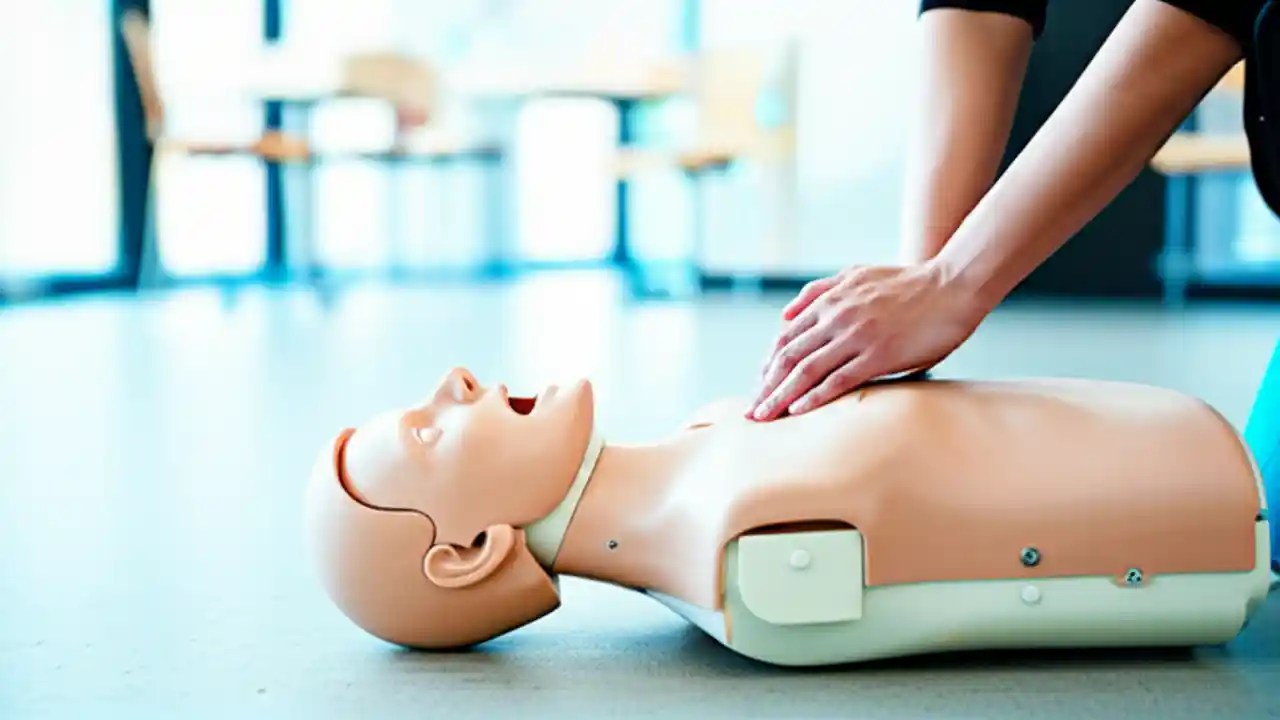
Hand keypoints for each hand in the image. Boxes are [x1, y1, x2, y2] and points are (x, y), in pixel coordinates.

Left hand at [748, 261, 987, 420]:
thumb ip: (818, 291)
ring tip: (765, 417)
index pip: (786, 338)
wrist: (951, 286)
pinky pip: (838, 379)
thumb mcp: (855, 274)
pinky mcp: (878, 354)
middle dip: (766, 387)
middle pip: (788, 357)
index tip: (759, 387)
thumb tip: (784, 315)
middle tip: (752, 411)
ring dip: (781, 397)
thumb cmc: (906, 283)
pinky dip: (814, 396)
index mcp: (829, 301)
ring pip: (806, 370)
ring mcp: (856, 336)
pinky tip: (797, 411)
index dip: (768, 365)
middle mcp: (836, 318)